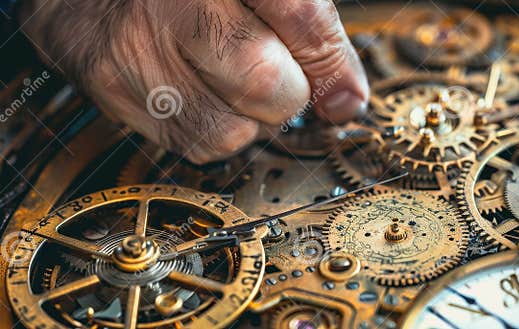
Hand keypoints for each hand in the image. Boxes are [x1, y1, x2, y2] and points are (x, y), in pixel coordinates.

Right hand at [19, 0, 368, 163]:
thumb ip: (306, 25)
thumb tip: (347, 99)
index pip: (302, 18)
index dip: (333, 67)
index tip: (346, 97)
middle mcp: (174, 2)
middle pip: (266, 83)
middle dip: (289, 95)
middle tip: (279, 78)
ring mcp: (136, 46)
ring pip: (230, 130)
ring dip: (252, 121)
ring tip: (235, 85)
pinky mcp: (111, 87)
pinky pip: (191, 143)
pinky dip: (216, 130)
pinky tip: (206, 95)